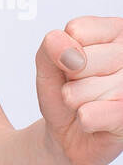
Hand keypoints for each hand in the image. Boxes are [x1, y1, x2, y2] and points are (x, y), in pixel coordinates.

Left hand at [36, 16, 122, 164]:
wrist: (70, 133)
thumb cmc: (65, 90)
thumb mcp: (48, 62)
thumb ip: (52, 46)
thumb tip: (65, 47)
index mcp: (117, 32)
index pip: (77, 31)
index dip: (64, 52)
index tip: (72, 63)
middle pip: (80, 62)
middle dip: (70, 78)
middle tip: (81, 86)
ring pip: (83, 90)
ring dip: (75, 100)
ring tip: (88, 102)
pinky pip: (90, 116)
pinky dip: (83, 119)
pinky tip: (94, 119)